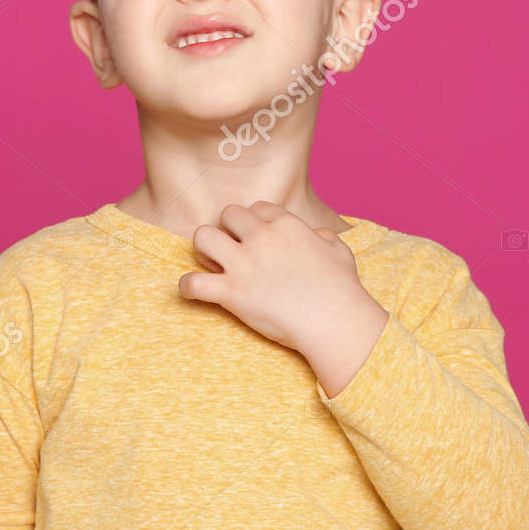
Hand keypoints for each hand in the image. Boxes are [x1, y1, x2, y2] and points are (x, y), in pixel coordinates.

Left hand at [179, 202, 388, 393]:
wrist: (334, 321)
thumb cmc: (341, 289)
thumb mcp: (339, 252)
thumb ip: (324, 237)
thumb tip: (316, 235)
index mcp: (286, 225)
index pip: (257, 208)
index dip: (254, 223)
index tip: (257, 239)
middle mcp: (261, 238)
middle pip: (228, 215)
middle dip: (228, 230)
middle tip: (234, 251)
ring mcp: (244, 264)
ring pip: (202, 236)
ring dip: (204, 249)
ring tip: (213, 264)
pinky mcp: (232, 293)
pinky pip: (193, 283)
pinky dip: (188, 287)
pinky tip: (193, 290)